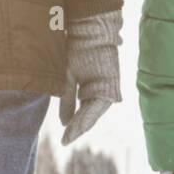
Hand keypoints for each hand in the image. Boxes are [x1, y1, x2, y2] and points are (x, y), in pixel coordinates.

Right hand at [60, 10, 122, 144]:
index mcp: (89, 92)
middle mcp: (98, 94)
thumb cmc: (78, 51)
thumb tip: (64, 122)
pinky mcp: (110, 87)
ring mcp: (106, 91)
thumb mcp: (68, 78)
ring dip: (82, 125)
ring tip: (72, 135)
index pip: (80, 114)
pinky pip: (97, 104)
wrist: (90, 32)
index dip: (72, 127)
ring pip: (93, 113)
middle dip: (76, 129)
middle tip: (66, 141)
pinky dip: (88, 114)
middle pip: (87, 117)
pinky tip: (80, 124)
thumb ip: (67, 100)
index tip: (63, 141)